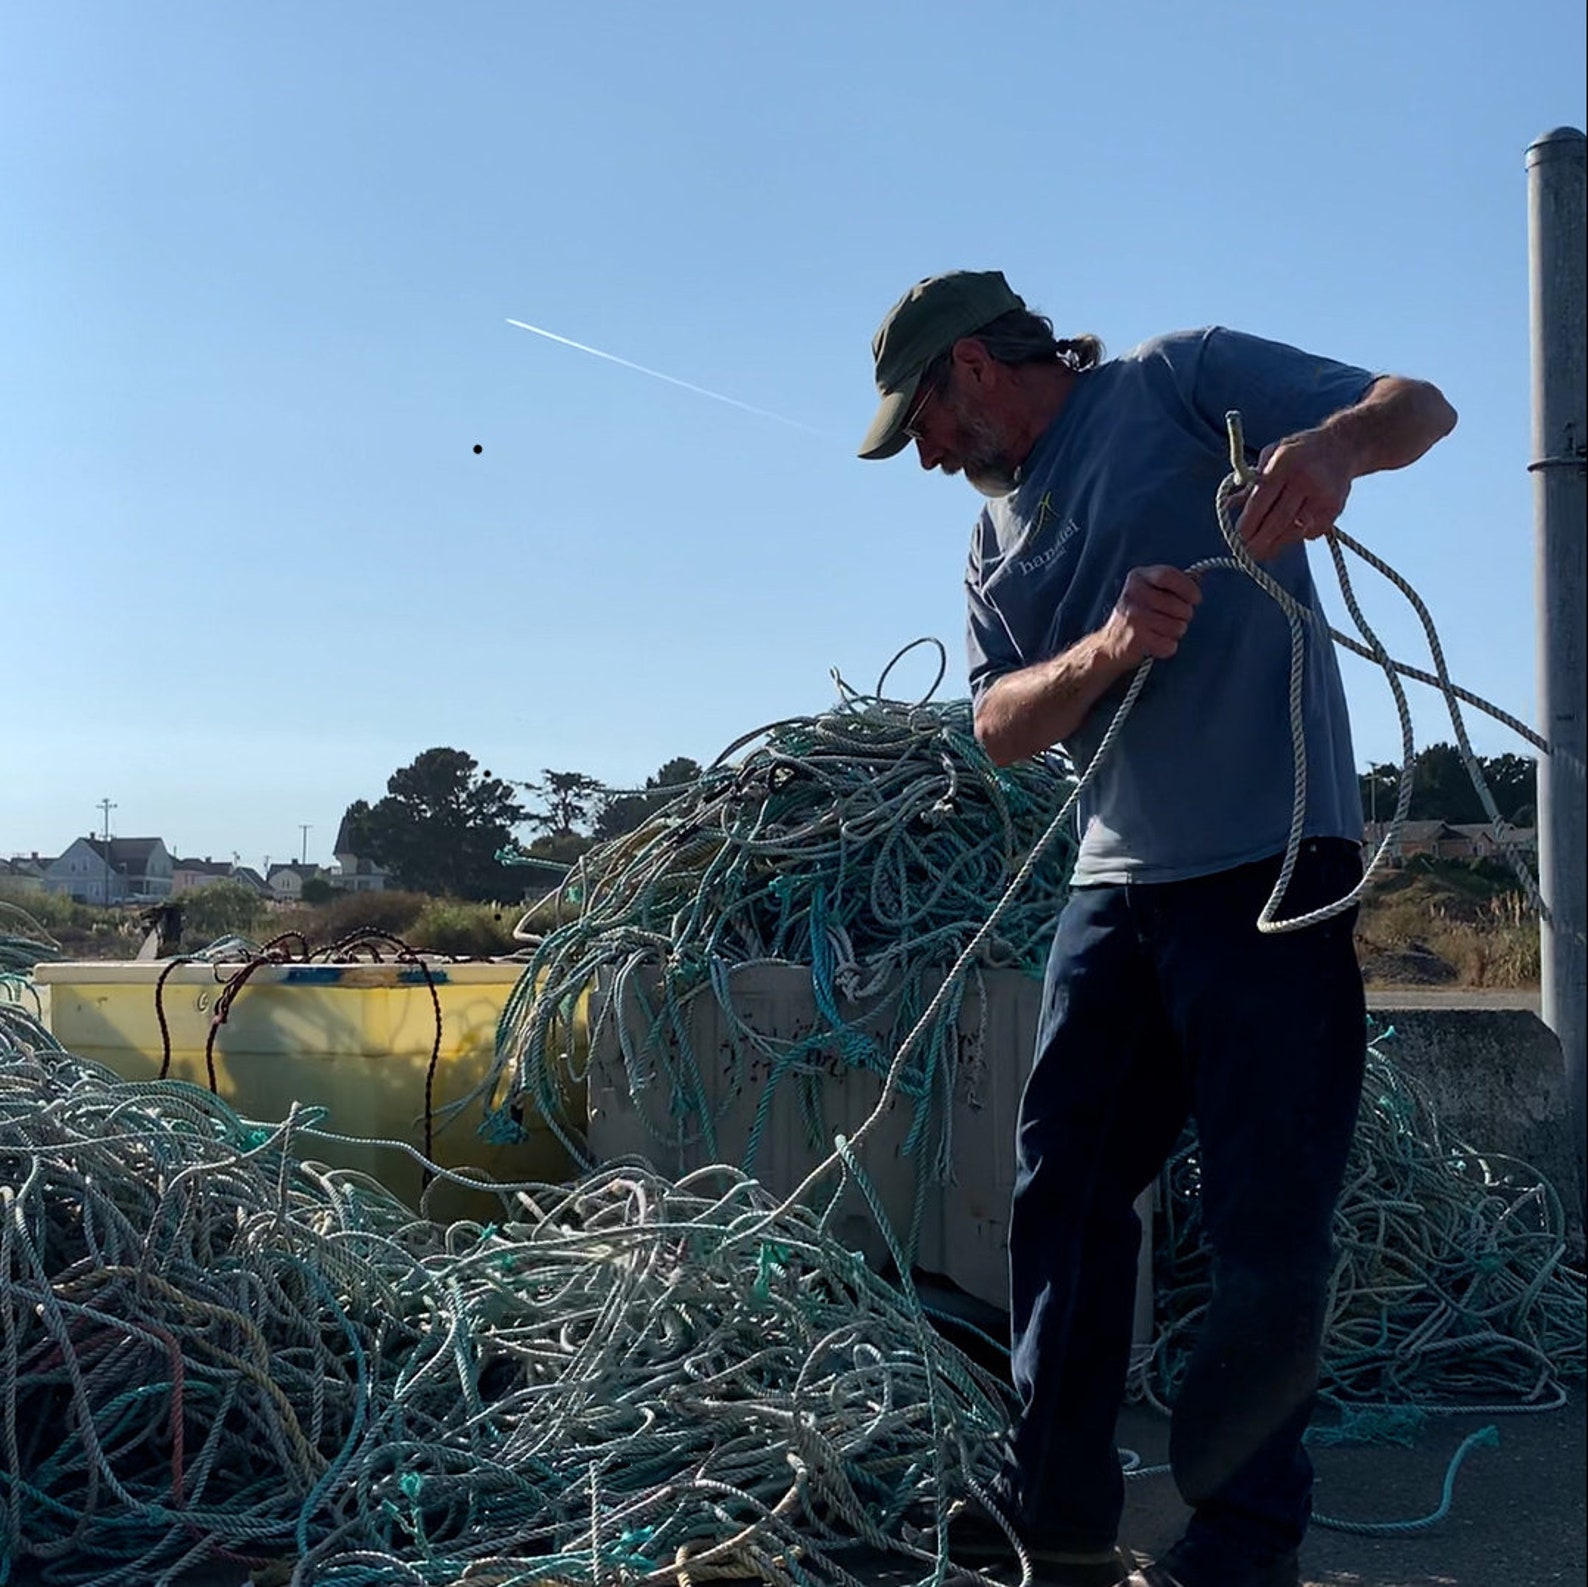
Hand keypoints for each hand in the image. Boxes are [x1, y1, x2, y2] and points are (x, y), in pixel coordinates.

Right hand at [1102, 565, 1201, 663]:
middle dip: (1184, 616)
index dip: (1187, 588)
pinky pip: (1169, 645)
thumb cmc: (1137, 616)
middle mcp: (1133, 594)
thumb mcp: (1148, 591)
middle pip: (1179, 605)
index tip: (1195, 599)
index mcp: (1138, 578)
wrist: (1109, 644)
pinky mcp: (1135, 639)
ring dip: (1174, 633)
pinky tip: (1156, 643)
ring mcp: (1134, 617)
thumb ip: (1171, 584)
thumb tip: (1199, 578)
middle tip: (1172, 619)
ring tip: (1160, 631)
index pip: (1168, 575)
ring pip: (1177, 627)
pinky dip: (1167, 647)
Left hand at [1232, 427, 1353, 560]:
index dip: (1249, 521)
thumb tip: (1229, 505)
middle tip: (1247, 553)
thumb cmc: (1298, 453)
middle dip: (1260, 539)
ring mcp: (1321, 494)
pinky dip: (1298, 537)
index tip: (1238, 537)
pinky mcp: (1334, 508)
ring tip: (1262, 553)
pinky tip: (1289, 536)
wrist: (1342, 447)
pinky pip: (1311, 531)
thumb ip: (1252, 480)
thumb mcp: (1272, 455)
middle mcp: (1304, 478)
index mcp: (1283, 463)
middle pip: (1277, 518)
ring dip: (1276, 544)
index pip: (1261, 498)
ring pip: (1294, 529)